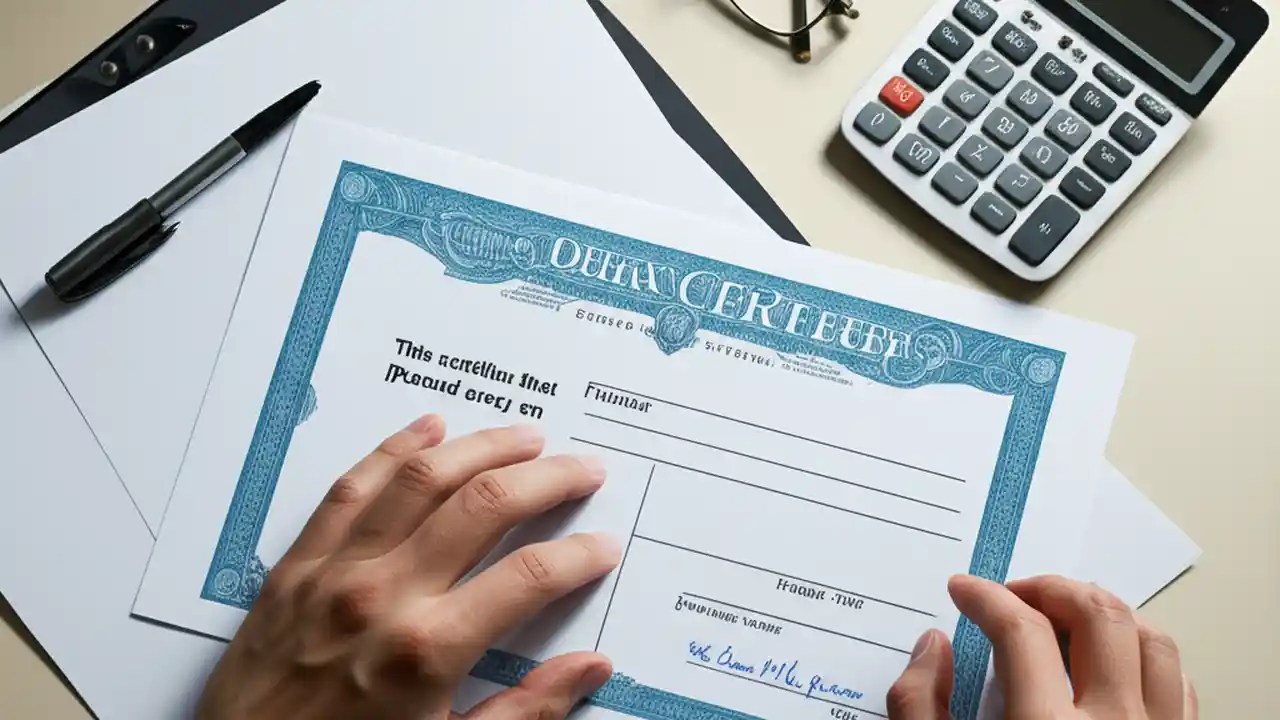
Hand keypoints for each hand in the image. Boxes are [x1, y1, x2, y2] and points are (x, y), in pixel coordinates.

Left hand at [197, 416, 620, 719]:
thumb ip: (527, 711)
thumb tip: (592, 667)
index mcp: (428, 651)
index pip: (530, 577)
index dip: (578, 556)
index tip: (601, 547)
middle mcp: (384, 596)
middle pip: (484, 506)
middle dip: (547, 479)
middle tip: (584, 469)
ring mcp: (335, 573)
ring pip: (421, 480)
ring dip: (480, 448)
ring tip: (524, 438)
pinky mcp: (297, 567)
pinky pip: (350, 489)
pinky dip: (393, 451)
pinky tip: (428, 430)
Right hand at [888, 575, 1196, 719]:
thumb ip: (920, 708)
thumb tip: (929, 647)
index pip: (1020, 631)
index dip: (985, 597)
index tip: (965, 591)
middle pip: (1097, 616)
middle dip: (1048, 589)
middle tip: (1014, 595)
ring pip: (1152, 642)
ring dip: (1107, 614)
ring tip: (1066, 618)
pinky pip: (1180, 686)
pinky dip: (1146, 658)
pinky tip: (1112, 664)